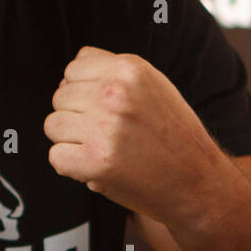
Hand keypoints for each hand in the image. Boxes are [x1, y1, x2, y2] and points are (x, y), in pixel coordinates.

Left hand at [43, 45, 227, 221]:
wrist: (197, 182)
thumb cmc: (173, 134)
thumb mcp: (152, 86)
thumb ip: (111, 73)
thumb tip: (66, 77)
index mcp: (129, 69)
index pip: (74, 68)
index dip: (84, 89)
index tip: (104, 107)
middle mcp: (115, 93)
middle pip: (60, 96)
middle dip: (77, 115)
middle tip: (109, 133)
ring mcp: (104, 128)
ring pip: (53, 124)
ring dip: (71, 140)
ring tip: (103, 147)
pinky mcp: (95, 162)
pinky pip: (55, 156)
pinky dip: (71, 165)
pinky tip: (96, 165)